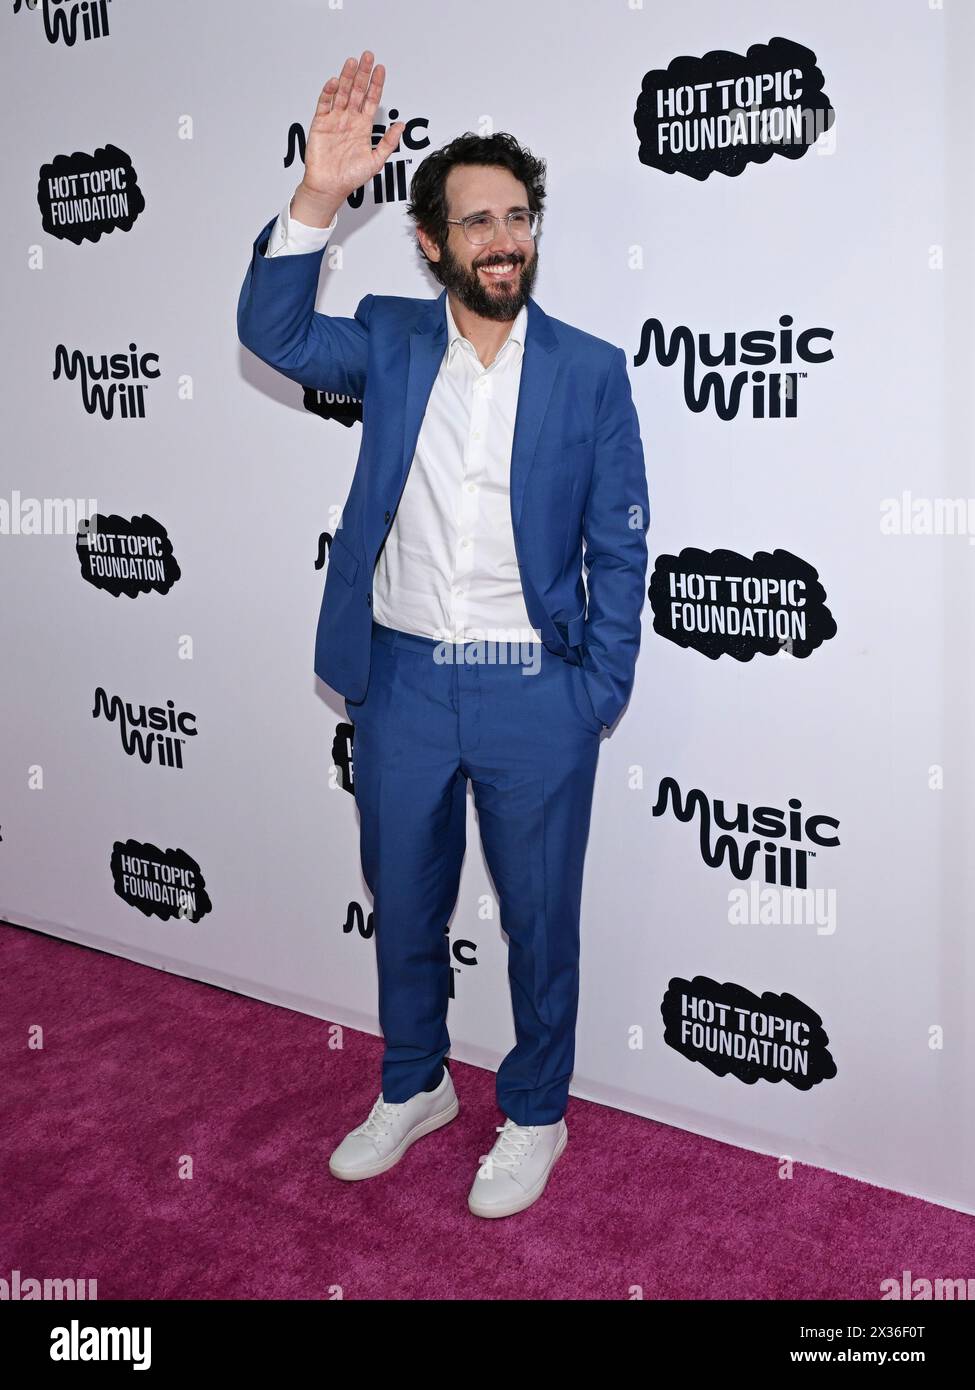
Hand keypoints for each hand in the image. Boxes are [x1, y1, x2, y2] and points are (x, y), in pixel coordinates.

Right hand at [300, 50, 404, 206]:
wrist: (330, 187)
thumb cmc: (351, 177)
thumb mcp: (376, 161)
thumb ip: (388, 143)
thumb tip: (400, 125)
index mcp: (363, 127)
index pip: (371, 100)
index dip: (376, 84)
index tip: (381, 69)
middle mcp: (349, 120)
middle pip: (356, 91)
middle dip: (362, 74)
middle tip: (367, 56)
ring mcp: (334, 120)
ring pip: (341, 93)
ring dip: (346, 77)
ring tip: (352, 62)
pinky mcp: (320, 123)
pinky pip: (324, 104)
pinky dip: (328, 92)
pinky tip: (334, 82)